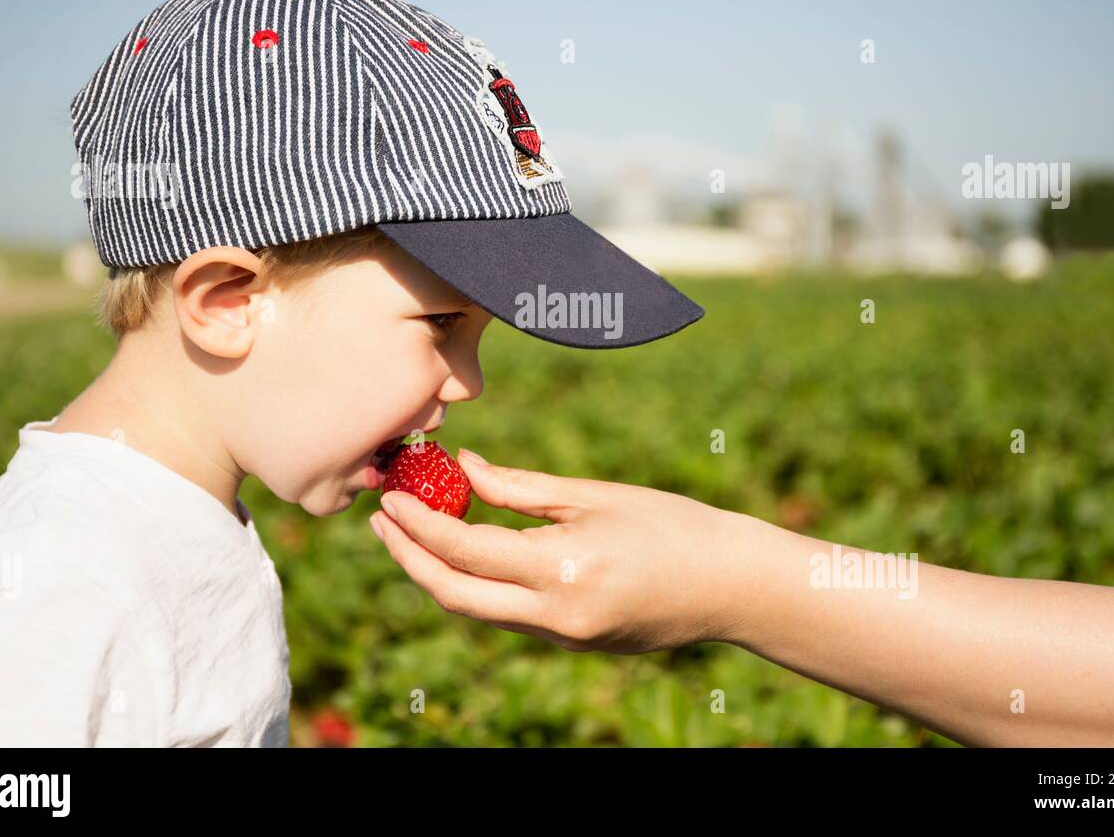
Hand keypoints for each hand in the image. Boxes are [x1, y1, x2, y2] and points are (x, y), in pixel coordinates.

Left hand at [369, 450, 766, 653]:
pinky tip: (471, 552)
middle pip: (455, 595)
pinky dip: (479, 585)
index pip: (464, 550)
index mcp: (561, 569)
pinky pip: (509, 616)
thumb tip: (462, 468)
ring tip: (416, 531)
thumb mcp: (593, 497)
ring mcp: (563, 637)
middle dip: (409, 559)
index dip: (418, 526)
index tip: (389, 499)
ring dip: (439, 573)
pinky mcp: (573, 643)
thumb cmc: (669, 526)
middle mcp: (555, 615)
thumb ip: (520, 487)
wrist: (730, 586)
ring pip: (478, 610)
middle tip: (384, 521)